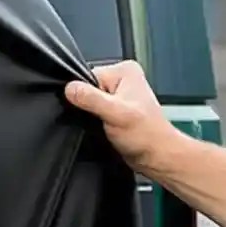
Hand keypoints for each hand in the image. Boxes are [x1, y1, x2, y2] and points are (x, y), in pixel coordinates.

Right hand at [64, 60, 188, 179]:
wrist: (155, 155)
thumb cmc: (147, 135)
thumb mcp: (115, 114)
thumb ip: (91, 99)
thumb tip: (70, 88)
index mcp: (125, 71)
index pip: (87, 75)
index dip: (83, 94)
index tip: (93, 109)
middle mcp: (122, 79)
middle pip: (87, 88)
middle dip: (88, 107)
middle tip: (105, 119)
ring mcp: (118, 94)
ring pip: (89, 102)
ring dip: (92, 116)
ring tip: (109, 124)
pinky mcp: (114, 108)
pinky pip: (94, 111)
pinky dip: (95, 121)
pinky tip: (106, 128)